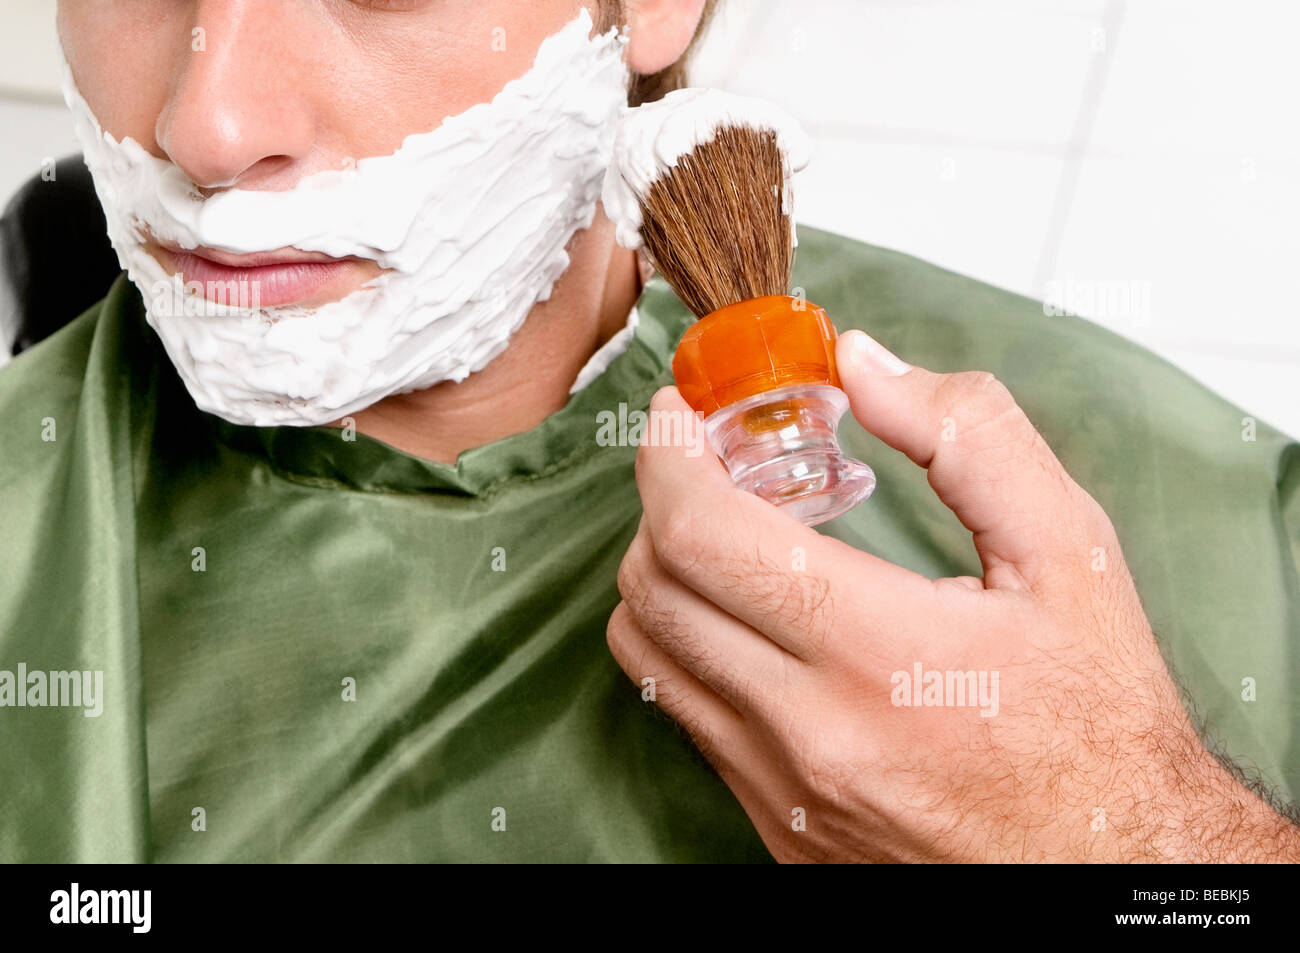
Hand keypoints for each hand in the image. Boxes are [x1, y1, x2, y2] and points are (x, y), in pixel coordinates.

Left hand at [607, 329, 1299, 862]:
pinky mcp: (772, 824)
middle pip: (654, 587)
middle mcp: (808, 732)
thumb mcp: (1071, 554)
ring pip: (648, 655)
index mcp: (879, 655)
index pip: (701, 534)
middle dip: (659, 498)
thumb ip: (971, 437)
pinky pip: (684, 715)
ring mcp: (779, 788)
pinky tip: (754, 616)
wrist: (1109, 865)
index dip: (669, 454)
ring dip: (663, 570)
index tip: (683, 413)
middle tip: (705, 459)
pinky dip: (691, 643)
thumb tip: (863, 366)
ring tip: (726, 530)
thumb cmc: (1098, 722)